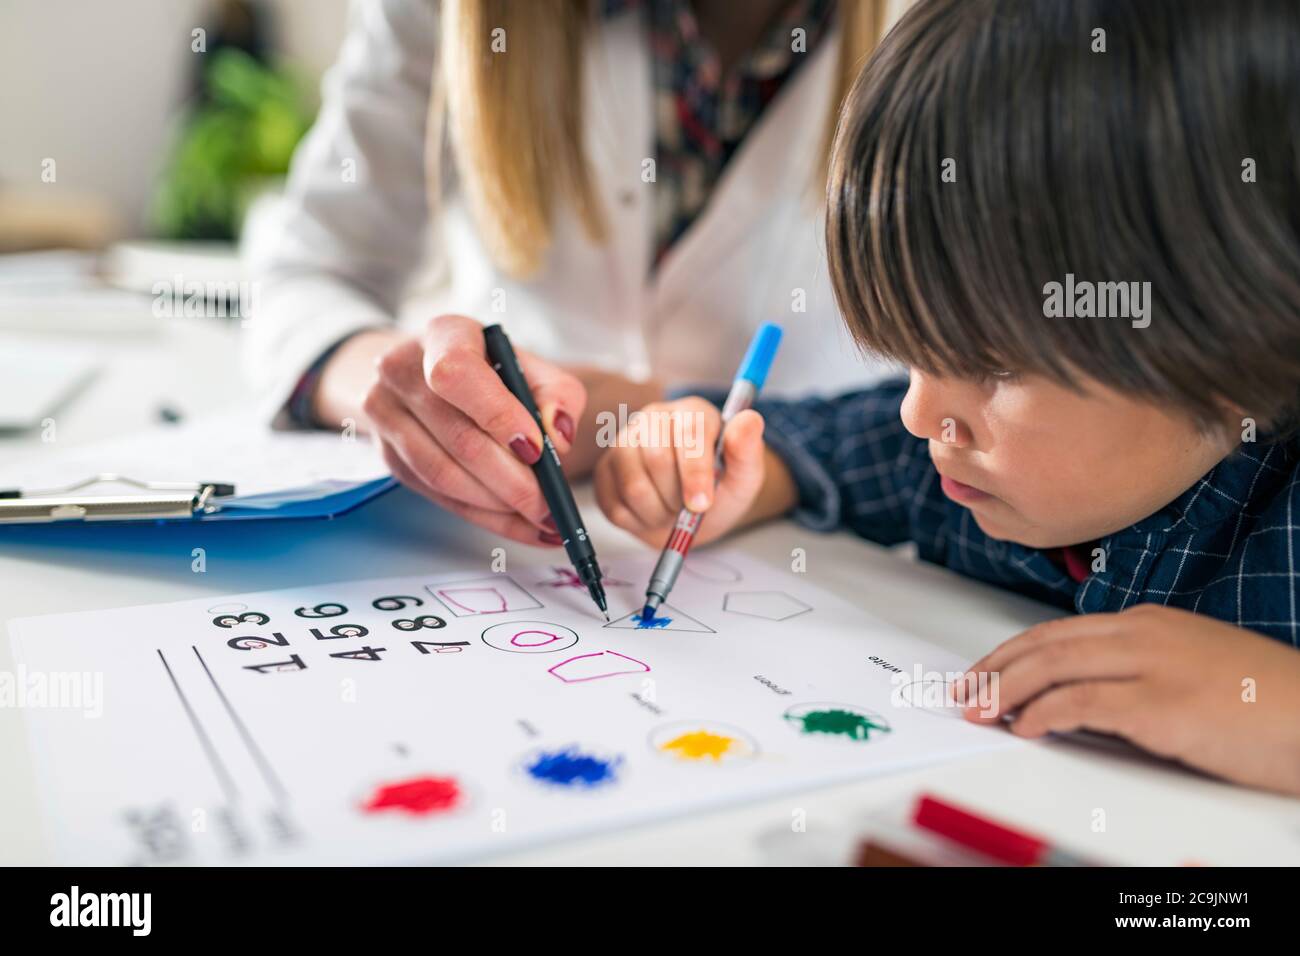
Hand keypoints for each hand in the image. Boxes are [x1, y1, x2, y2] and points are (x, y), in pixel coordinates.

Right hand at [317, 315, 585, 545]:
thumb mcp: (531, 367)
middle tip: (549, 506)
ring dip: (497, 506)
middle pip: (457, 438)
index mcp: (442, 336)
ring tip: (539, 519)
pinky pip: (437, 495)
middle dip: (512, 481)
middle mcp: (401, 370)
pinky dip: (483, 516)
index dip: (498, 416)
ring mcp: (385, 414)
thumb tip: (559, 436)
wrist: (430, 373)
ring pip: (443, 474)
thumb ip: (557, 396)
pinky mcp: (388, 454)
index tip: (537, 450)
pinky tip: (518, 524)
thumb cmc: (491, 370)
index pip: (457, 375)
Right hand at [593, 396, 794, 547]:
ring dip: (659, 512)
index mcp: (691, 412)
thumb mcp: (745, 476)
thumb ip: (748, 450)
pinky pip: (616, 505)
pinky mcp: (605, 472)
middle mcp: (653, 419)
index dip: (695, 472)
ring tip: (672, 509)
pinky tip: (652, 512)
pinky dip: (639, 521)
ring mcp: (623, 443)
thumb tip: (749, 420)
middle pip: (656, 459)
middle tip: (690, 508)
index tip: (702, 504)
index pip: (688, 431)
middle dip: (677, 496)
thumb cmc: (721, 490)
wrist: (694, 514)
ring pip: (633, 486)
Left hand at [955, 604, 1299, 794]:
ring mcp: (1153, 666)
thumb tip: (1077, 701)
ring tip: (980, 711)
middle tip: (963, 693)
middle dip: (994, 669)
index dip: (1010, 654)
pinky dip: (1043, 714)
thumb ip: (1134, 675)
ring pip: (1053, 666)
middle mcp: (1143, 634)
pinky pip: (1082, 703)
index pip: (1056, 632)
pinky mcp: (1163, 705)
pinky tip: (1026, 727)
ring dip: (1006, 691)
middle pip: (1044, 644)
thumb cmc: (1263, 702)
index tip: (981, 673)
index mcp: (1148, 623)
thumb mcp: (1188, 673)